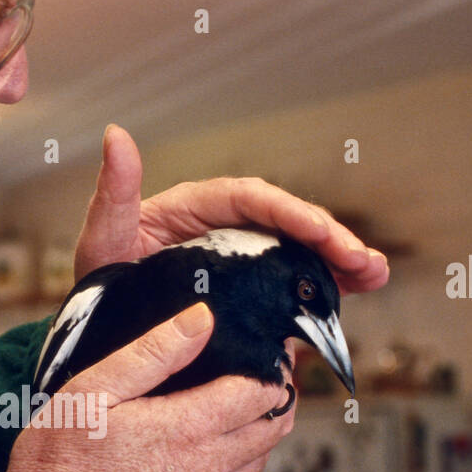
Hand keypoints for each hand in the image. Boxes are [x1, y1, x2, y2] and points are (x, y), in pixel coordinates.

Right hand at [0, 303, 295, 471]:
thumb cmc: (58, 465)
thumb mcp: (91, 392)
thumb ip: (152, 353)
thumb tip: (202, 319)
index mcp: (189, 429)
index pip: (263, 393)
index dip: (270, 369)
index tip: (264, 356)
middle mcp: (209, 471)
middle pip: (272, 429)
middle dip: (274, 400)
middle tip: (258, 380)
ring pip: (255, 464)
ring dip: (252, 437)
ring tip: (229, 417)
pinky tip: (195, 464)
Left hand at [73, 124, 389, 294]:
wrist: (98, 335)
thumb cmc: (95, 284)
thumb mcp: (100, 240)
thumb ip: (112, 194)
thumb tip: (116, 135)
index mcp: (196, 208)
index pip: (253, 200)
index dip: (290, 212)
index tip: (321, 231)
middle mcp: (225, 230)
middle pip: (287, 226)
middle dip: (330, 240)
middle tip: (366, 263)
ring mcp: (240, 264)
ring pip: (298, 255)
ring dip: (340, 264)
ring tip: (375, 275)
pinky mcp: (247, 296)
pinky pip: (289, 289)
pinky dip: (323, 294)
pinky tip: (353, 299)